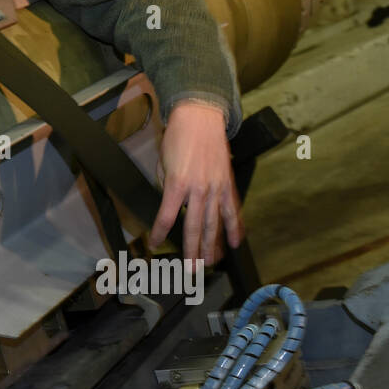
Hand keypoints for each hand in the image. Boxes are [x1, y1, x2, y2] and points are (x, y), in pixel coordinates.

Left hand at [148, 100, 243, 264]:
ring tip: (209, 264)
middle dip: (191, 251)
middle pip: (194, 228)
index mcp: (177, 184)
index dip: (159, 233)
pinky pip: (232, 211)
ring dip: (212, 247)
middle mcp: (198, 190)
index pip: (166, 217)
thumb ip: (166, 186)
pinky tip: (234, 243)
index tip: (154, 245)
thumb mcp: (162, 163)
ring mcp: (216, 189)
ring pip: (214, 225)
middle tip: (190, 270)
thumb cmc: (178, 137)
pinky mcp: (227, 185)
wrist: (200, 118)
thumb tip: (169, 204)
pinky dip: (234, 228)